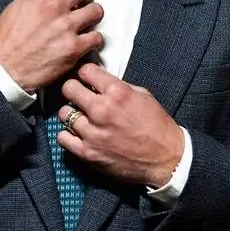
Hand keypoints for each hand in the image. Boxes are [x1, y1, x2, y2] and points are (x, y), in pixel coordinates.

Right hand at [0, 0, 103, 91]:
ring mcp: (65, 26)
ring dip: (93, 15)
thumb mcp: (15, 8)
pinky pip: (97, 37)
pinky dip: (94, 40)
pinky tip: (87, 41)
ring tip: (87, 22)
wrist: (3, 68)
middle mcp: (53, 6)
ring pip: (96, 10)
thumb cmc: (5, 43)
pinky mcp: (74, 47)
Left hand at [58, 63, 183, 187]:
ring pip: (64, 113)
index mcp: (116, 93)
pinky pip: (63, 137)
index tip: (86, 78)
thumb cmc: (157, 127)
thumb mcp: (142, 95)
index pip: (85, 71)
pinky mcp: (88, 153)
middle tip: (79, 94)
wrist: (167, 159)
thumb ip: (118, 85)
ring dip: (71, 113)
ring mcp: (93, 133)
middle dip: (74, 89)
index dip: (85, 73)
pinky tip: (78, 133)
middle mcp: (102, 110)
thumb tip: (99, 79)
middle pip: (69, 88)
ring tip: (81, 117)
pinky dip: (68, 134)